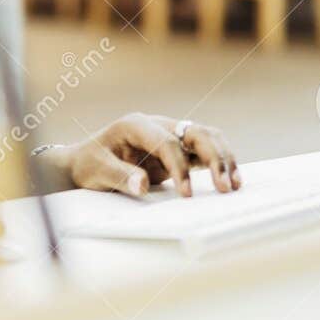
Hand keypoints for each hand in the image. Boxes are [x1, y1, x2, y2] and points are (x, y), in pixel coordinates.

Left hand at [39, 114, 239, 197]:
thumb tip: (142, 186)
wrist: (84, 162)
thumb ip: (119, 176)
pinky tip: (230, 180)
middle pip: (195, 132)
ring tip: (234, 185)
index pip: (167, 142)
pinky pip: (202, 150)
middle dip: (214, 158)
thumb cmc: (89, 164)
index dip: (180, 167)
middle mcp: (157, 125)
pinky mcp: (176, 148)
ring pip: (205, 137)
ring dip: (223, 158)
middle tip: (225, 186)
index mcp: (136, 124)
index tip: (186, 194)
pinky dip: (219, 162)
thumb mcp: (96, 171)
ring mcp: (168, 134)